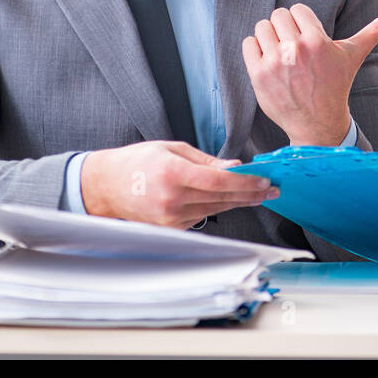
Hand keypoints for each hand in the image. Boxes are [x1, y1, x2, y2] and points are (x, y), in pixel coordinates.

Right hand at [80, 140, 278, 227]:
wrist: (106, 186)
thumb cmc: (137, 162)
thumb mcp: (172, 149)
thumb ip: (206, 160)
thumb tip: (234, 168)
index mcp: (173, 173)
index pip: (219, 182)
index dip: (245, 183)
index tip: (264, 181)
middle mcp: (172, 199)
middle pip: (222, 199)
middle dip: (251, 194)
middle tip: (271, 189)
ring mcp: (171, 217)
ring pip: (216, 209)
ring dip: (238, 202)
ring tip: (257, 194)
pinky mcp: (171, 228)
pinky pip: (202, 216)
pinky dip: (217, 207)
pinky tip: (229, 200)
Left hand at [242, 3, 377, 146]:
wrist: (318, 123)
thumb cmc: (336, 85)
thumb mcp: (355, 55)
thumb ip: (377, 30)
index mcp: (317, 41)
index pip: (298, 9)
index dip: (302, 23)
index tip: (308, 39)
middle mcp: (295, 49)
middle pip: (278, 15)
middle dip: (285, 28)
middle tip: (294, 47)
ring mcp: (275, 62)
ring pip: (262, 26)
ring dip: (269, 36)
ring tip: (281, 53)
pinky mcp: (258, 75)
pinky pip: (248, 43)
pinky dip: (255, 49)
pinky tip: (269, 61)